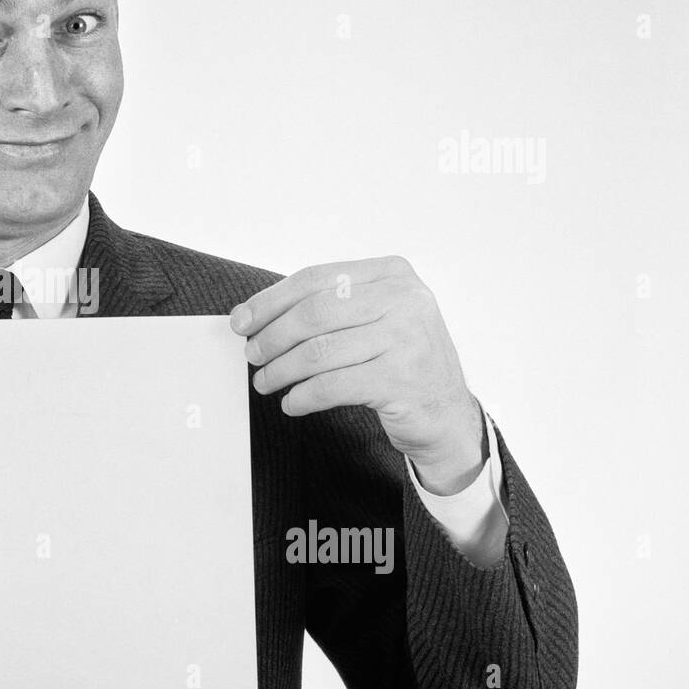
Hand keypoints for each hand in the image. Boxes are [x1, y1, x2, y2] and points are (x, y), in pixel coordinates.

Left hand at [230, 256, 484, 494]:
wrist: (447, 414)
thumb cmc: (399, 362)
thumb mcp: (373, 319)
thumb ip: (326, 308)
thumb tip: (252, 315)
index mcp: (392, 274)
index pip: (315, 279)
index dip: (270, 301)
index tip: (241, 321)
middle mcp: (404, 299)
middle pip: (313, 313)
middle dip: (272, 337)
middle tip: (252, 356)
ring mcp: (406, 339)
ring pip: (318, 351)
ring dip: (281, 370)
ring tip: (265, 382)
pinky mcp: (400, 380)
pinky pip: (331, 386)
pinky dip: (303, 397)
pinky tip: (292, 403)